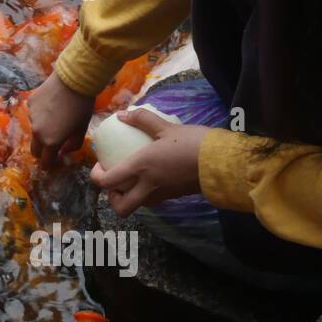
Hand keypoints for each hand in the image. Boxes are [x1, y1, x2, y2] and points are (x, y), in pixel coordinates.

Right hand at [28, 71, 94, 167]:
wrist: (74, 80)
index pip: (46, 161)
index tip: (55, 161)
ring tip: (57, 116)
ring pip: (35, 129)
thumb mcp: (82, 129)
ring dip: (43, 129)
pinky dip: (41, 114)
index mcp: (51, 141)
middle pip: (34, 149)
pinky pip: (34, 114)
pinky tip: (52, 103)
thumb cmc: (82, 107)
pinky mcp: (30, 103)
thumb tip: (63, 151)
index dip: (50, 164)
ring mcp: (31, 116)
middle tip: (53, 145)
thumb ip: (72, 145)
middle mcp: (37, 131)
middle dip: (42, 151)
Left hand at [90, 107, 208, 215]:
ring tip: (131, 178)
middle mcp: (148, 186)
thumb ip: (142, 119)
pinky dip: (146, 193)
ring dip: (129, 196)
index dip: (96, 177)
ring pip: (137, 205)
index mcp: (141, 167)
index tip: (100, 165)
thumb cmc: (194, 143)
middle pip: (121, 207)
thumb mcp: (166, 127)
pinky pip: (152, 200)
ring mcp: (162, 194)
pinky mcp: (174, 196)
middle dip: (112, 199)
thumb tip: (122, 114)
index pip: (107, 182)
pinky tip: (152, 176)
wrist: (224, 162)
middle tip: (114, 183)